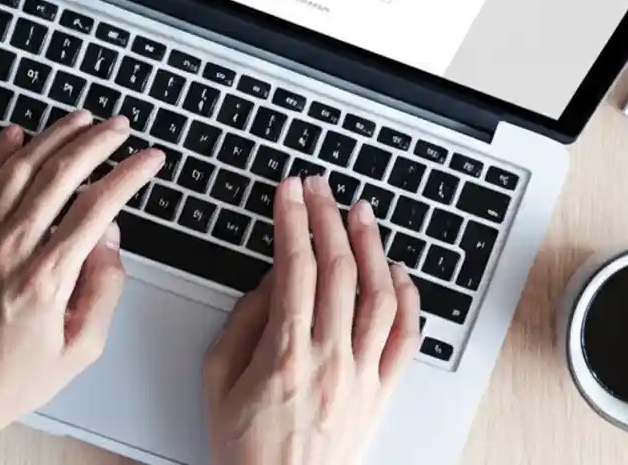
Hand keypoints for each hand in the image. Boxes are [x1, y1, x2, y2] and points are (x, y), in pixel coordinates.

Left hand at [0, 112, 162, 442]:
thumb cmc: (14, 376)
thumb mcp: (82, 348)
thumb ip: (105, 290)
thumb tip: (110, 242)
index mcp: (47, 277)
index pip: (98, 206)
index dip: (130, 174)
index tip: (150, 159)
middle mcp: (10, 250)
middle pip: (59, 175)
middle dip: (97, 142)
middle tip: (120, 128)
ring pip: (17, 169)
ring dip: (52, 136)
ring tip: (79, 119)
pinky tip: (14, 135)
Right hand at [204, 176, 420, 464]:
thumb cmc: (245, 447)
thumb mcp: (219, 381)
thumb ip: (244, 323)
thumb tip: (272, 279)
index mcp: (286, 354)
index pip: (294, 267)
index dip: (293, 220)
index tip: (289, 191)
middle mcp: (331, 359)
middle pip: (338, 270)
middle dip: (327, 218)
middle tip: (319, 188)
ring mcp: (363, 373)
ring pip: (379, 294)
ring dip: (371, 246)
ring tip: (360, 213)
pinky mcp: (383, 389)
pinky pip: (405, 336)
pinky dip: (407, 298)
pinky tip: (398, 271)